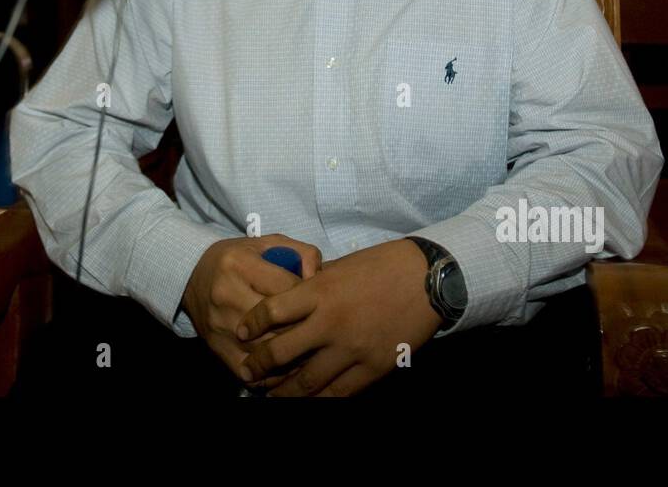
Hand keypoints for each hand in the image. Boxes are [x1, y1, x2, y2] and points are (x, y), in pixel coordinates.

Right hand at [180, 234, 322, 382]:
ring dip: (292, 356)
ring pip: (266, 350)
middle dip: (305, 329)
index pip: (288, 287)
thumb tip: (319, 279)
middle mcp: (227, 294)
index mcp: (241, 264)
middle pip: (279, 323)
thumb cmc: (239, 259)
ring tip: (309, 351)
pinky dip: (269, 374)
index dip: (311, 297)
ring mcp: (220, 324)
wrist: (193, 275)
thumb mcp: (269, 244)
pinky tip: (283, 368)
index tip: (319, 302)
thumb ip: (301, 253)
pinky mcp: (216, 346)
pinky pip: (248, 369)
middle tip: (320, 331)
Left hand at [236, 239, 443, 396]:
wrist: (428, 279)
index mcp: (320, 291)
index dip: (250, 325)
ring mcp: (352, 348)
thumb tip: (288, 297)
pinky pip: (339, 392)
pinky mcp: (374, 367)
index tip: (239, 333)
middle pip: (282, 353)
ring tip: (269, 396)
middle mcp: (331, 323)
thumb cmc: (382, 265)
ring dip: (284, 391)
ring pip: (307, 381)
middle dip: (259, 366)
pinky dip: (319, 400)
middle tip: (246, 373)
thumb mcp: (340, 268)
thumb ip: (313, 286)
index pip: (271, 311)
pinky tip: (308, 401)